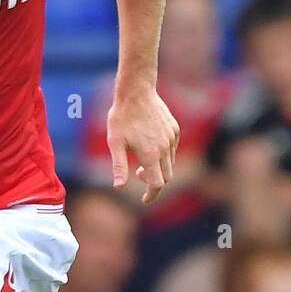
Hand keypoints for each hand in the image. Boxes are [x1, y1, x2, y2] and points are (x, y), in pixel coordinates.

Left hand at [107, 87, 179, 203]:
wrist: (136, 91)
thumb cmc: (122, 117)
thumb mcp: (115, 143)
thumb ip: (119, 166)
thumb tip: (119, 187)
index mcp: (150, 154)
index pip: (157, 184)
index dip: (151, 195)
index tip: (144, 199)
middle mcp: (165, 148)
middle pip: (166, 177)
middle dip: (154, 182)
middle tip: (137, 173)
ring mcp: (172, 138)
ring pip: (171, 164)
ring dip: (159, 168)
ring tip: (141, 158)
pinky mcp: (175, 130)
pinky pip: (173, 150)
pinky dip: (164, 155)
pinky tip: (150, 146)